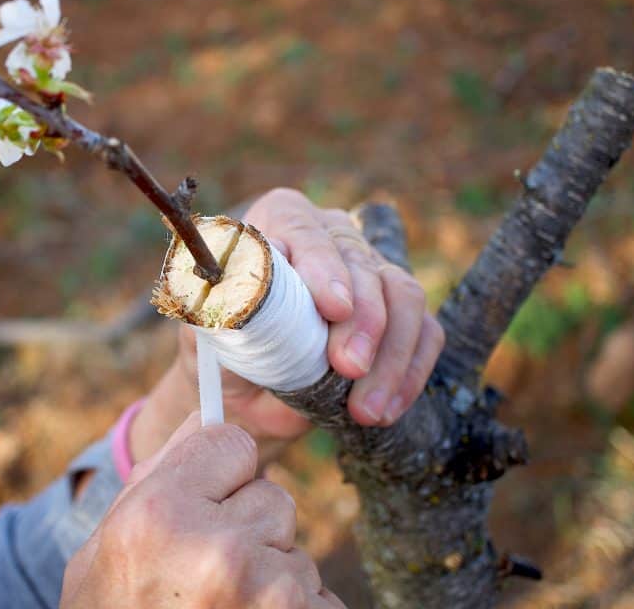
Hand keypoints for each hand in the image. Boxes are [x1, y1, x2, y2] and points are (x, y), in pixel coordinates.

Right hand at [61, 413, 345, 608]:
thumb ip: (161, 475)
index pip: (231, 442)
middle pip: (272, 496)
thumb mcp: (110, 545)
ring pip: (296, 547)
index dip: (216, 476)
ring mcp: (269, 595)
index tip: (200, 504)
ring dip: (270, 574)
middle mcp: (219, 550)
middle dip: (247, 528)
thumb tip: (210, 417)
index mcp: (161, 516)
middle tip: (206, 576)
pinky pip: (316, 596)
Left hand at [132, 188, 444, 465]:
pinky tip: (386, 410)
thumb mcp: (208, 333)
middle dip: (362, 320)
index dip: (322, 265)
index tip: (333, 308)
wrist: (245, 394)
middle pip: (362, 263)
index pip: (304, 230)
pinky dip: (409, 373)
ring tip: (366, 409)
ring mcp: (372, 272)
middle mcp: (331, 235)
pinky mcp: (401, 312)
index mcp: (278, 223)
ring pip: (403, 296)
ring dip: (391, 355)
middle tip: (348, 369)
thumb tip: (233, 298)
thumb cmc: (222, 351)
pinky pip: (425, 332)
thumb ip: (221, 313)